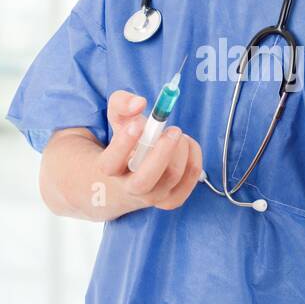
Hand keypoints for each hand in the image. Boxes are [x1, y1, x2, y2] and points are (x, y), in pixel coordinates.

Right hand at [99, 90, 203, 211]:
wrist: (129, 178)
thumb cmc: (125, 144)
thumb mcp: (118, 121)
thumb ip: (121, 104)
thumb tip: (139, 103)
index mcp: (109, 170)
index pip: (111, 164)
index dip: (124, 144)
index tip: (138, 123)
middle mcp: (129, 189)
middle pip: (144, 180)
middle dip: (161, 153)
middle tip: (173, 131)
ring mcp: (152, 198)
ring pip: (171, 176)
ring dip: (181, 150)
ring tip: (177, 134)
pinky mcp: (172, 200)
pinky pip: (189, 179)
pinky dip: (194, 157)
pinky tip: (187, 144)